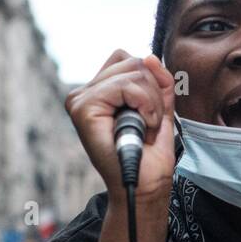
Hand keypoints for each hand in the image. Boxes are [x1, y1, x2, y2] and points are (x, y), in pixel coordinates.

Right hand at [65, 51, 175, 203]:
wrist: (146, 185)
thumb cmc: (149, 154)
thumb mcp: (160, 107)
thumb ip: (158, 81)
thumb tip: (150, 56)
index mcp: (98, 90)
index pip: (129, 59)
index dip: (151, 82)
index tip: (150, 114)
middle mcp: (85, 92)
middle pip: (134, 62)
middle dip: (154, 93)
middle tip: (148, 124)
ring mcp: (81, 99)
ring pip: (134, 71)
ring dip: (152, 103)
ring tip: (144, 128)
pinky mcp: (84, 108)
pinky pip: (128, 86)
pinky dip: (146, 106)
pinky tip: (141, 127)